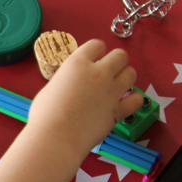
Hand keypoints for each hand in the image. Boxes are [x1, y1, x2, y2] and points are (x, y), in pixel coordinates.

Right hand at [27, 39, 142, 155]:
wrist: (56, 137)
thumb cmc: (44, 114)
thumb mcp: (51, 87)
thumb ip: (67, 80)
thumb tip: (72, 84)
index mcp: (77, 63)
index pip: (97, 45)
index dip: (96, 51)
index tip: (93, 59)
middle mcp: (98, 73)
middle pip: (120, 55)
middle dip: (116, 61)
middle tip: (107, 72)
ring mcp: (111, 91)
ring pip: (131, 73)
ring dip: (125, 77)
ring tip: (116, 85)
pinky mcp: (119, 110)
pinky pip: (136, 99)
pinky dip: (132, 99)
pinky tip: (124, 102)